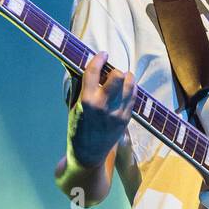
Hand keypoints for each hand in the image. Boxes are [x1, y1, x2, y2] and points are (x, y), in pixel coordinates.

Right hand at [68, 51, 135, 166]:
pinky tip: (126, 88)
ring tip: (122, 78)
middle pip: (117, 76)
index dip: (99, 59)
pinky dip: (131, 89)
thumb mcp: (74, 107)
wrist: (89, 154)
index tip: (103, 54)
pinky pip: (134, 97)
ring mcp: (117, 113)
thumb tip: (82, 67)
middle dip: (115, 70)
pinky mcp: (126, 119)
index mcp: (86, 101)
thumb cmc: (78, 129)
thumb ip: (80, 87)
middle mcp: (103, 106)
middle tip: (112, 72)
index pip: (93, 72)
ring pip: (130, 85)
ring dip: (127, 78)